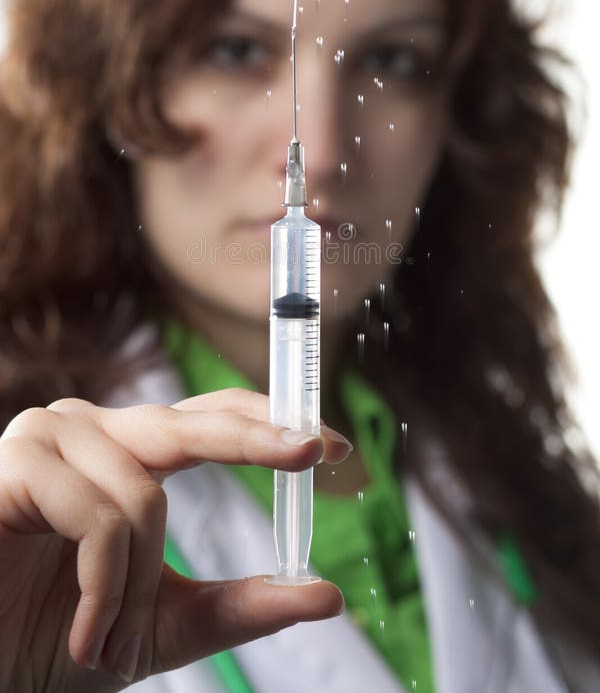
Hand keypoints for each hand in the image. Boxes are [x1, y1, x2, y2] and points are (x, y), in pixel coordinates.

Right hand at [0, 388, 350, 690]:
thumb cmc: (53, 637)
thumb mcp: (159, 627)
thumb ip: (236, 607)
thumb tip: (326, 594)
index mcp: (127, 453)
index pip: (211, 416)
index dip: (270, 423)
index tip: (332, 445)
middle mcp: (93, 430)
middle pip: (193, 421)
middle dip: (258, 438)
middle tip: (314, 451)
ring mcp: (51, 438)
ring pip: (145, 497)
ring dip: (139, 591)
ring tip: (108, 644)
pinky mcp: (15, 464)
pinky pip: (100, 518)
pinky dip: (104, 590)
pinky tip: (81, 634)